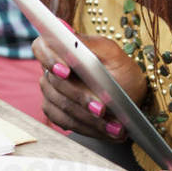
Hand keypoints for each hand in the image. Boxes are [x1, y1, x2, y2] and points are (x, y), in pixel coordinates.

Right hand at [31, 33, 145, 141]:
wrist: (129, 95)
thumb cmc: (121, 70)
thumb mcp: (113, 54)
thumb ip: (92, 44)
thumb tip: (71, 39)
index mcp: (62, 46)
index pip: (41, 47)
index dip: (50, 59)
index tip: (66, 72)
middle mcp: (52, 68)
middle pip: (55, 83)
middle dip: (80, 97)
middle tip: (103, 108)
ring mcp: (51, 91)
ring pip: (61, 106)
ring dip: (89, 118)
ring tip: (114, 126)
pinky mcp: (55, 111)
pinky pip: (65, 122)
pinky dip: (88, 128)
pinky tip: (108, 131)